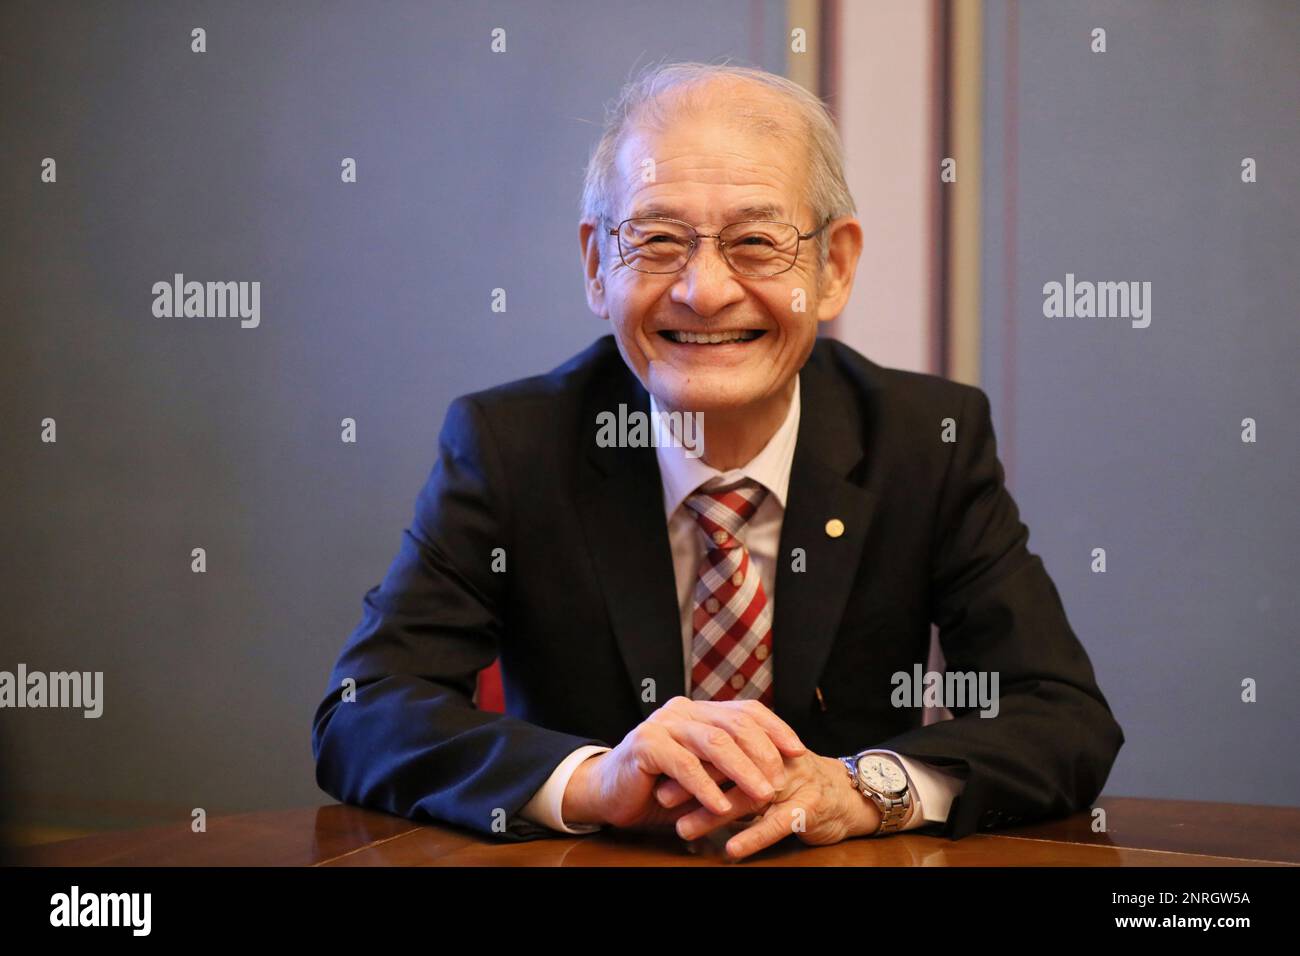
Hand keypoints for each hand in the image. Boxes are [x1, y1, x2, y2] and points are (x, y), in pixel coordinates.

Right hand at [561, 697, 807, 828]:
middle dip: (764, 752)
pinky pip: (684, 765)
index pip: (746, 710)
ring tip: (763, 794)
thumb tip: (776, 779)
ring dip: (742, 771)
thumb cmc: (658, 787)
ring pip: (713, 741)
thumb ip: (729, 769)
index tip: (798, 750)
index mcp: (699, 711)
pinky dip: (706, 787)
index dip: (775, 728)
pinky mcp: (645, 745)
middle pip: (734, 723)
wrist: (607, 793)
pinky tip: (721, 807)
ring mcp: (663, 725)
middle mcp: (683, 711)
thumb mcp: (702, 775)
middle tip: (782, 779)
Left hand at [655, 752, 881, 860]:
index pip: (718, 745)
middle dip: (693, 783)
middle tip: (662, 798)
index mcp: (760, 744)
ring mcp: (794, 779)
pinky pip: (777, 821)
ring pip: (748, 795)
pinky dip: (753, 836)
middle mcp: (774, 757)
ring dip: (714, 813)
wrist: (847, 797)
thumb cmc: (795, 786)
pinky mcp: (811, 805)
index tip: (657, 774)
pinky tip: (732, 849)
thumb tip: (679, 775)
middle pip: (728, 767)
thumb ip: (727, 771)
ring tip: (685, 828)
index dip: (687, 759)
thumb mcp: (759, 772)